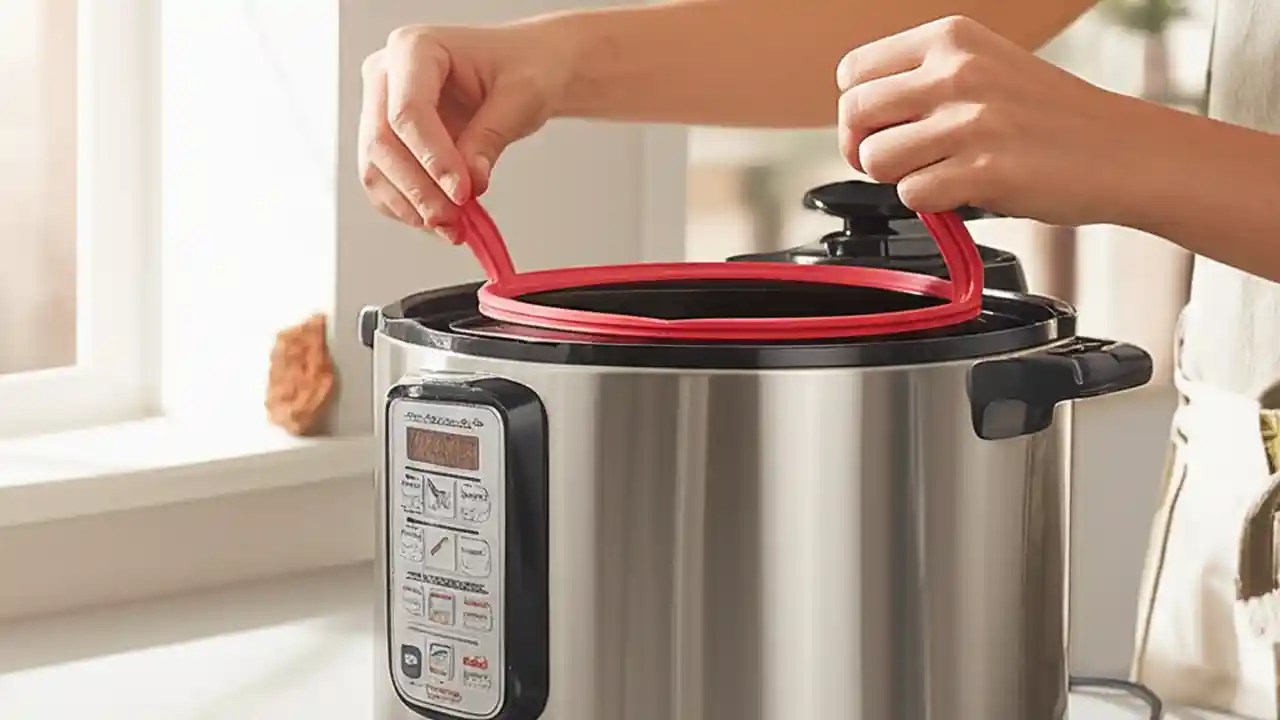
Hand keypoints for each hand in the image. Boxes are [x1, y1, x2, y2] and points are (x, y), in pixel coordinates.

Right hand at [358, 21, 574, 238]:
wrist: (524, 69)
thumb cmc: (522, 67)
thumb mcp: (521, 97)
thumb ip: (490, 137)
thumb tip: (469, 181)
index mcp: (414, 48)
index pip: (407, 110)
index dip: (433, 158)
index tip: (463, 192)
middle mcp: (386, 76)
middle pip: (382, 142)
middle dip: (418, 190)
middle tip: (454, 221)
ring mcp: (380, 109)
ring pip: (375, 168)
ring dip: (411, 206)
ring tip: (453, 227)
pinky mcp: (387, 141)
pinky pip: (383, 183)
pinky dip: (409, 209)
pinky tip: (441, 221)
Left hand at [836, 16, 1144, 225]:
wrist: (1121, 150)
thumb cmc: (1048, 117)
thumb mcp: (983, 66)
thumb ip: (922, 81)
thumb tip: (856, 124)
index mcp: (951, 38)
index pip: (853, 72)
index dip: (857, 111)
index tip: (881, 130)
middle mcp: (957, 70)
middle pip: (854, 115)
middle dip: (865, 148)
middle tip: (899, 162)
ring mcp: (971, 120)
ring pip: (877, 159)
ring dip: (901, 177)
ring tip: (943, 172)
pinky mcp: (985, 170)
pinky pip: (912, 195)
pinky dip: (931, 203)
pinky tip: (966, 190)